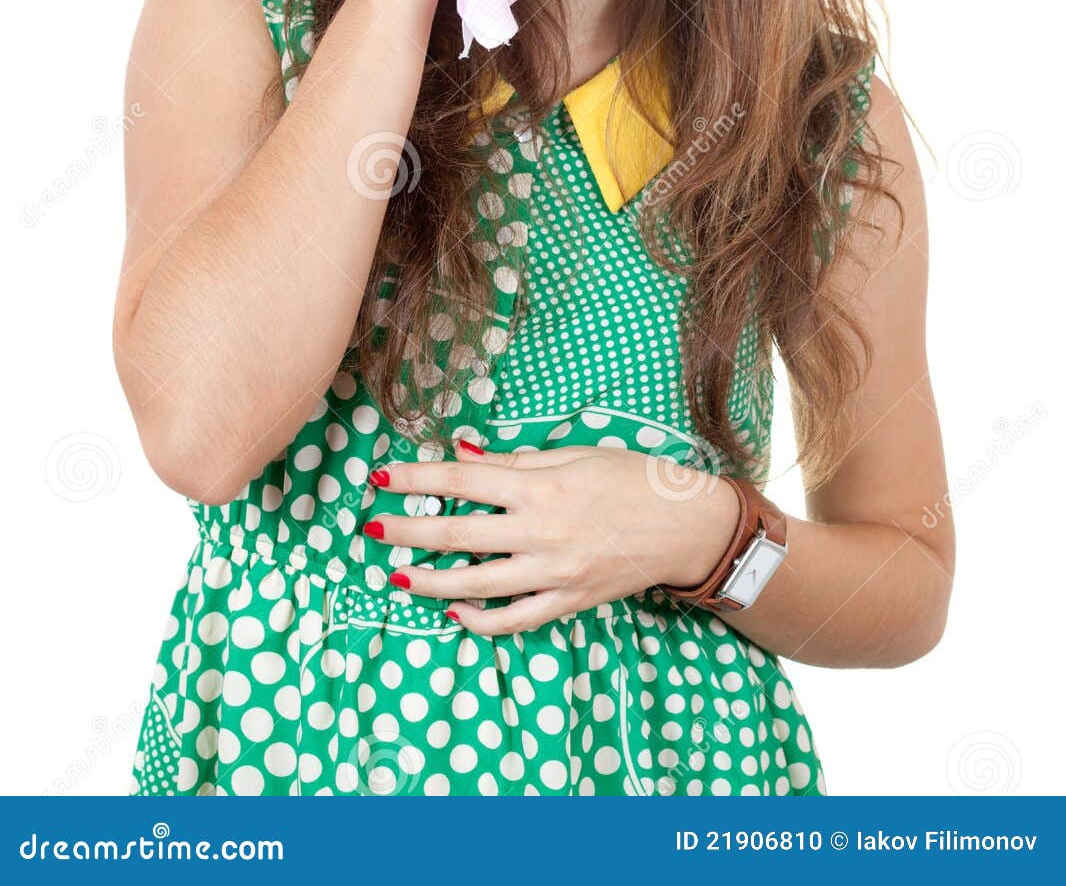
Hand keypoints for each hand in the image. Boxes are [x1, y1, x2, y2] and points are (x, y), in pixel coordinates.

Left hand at [359, 439, 742, 634]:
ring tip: (396, 576)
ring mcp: (553, 573)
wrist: (685, 525)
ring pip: (476, 585)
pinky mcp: (568, 602)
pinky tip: (455, 613)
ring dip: (430, 582)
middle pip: (456, 535)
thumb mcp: (574, 454)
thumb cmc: (631, 478)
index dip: (416, 480)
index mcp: (540, 487)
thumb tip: (462, 455)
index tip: (380, 477)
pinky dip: (481, 621)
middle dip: (406, 532)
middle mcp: (540, 532)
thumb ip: (515, 462)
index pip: (462, 482)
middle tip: (370, 527)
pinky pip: (515, 620)